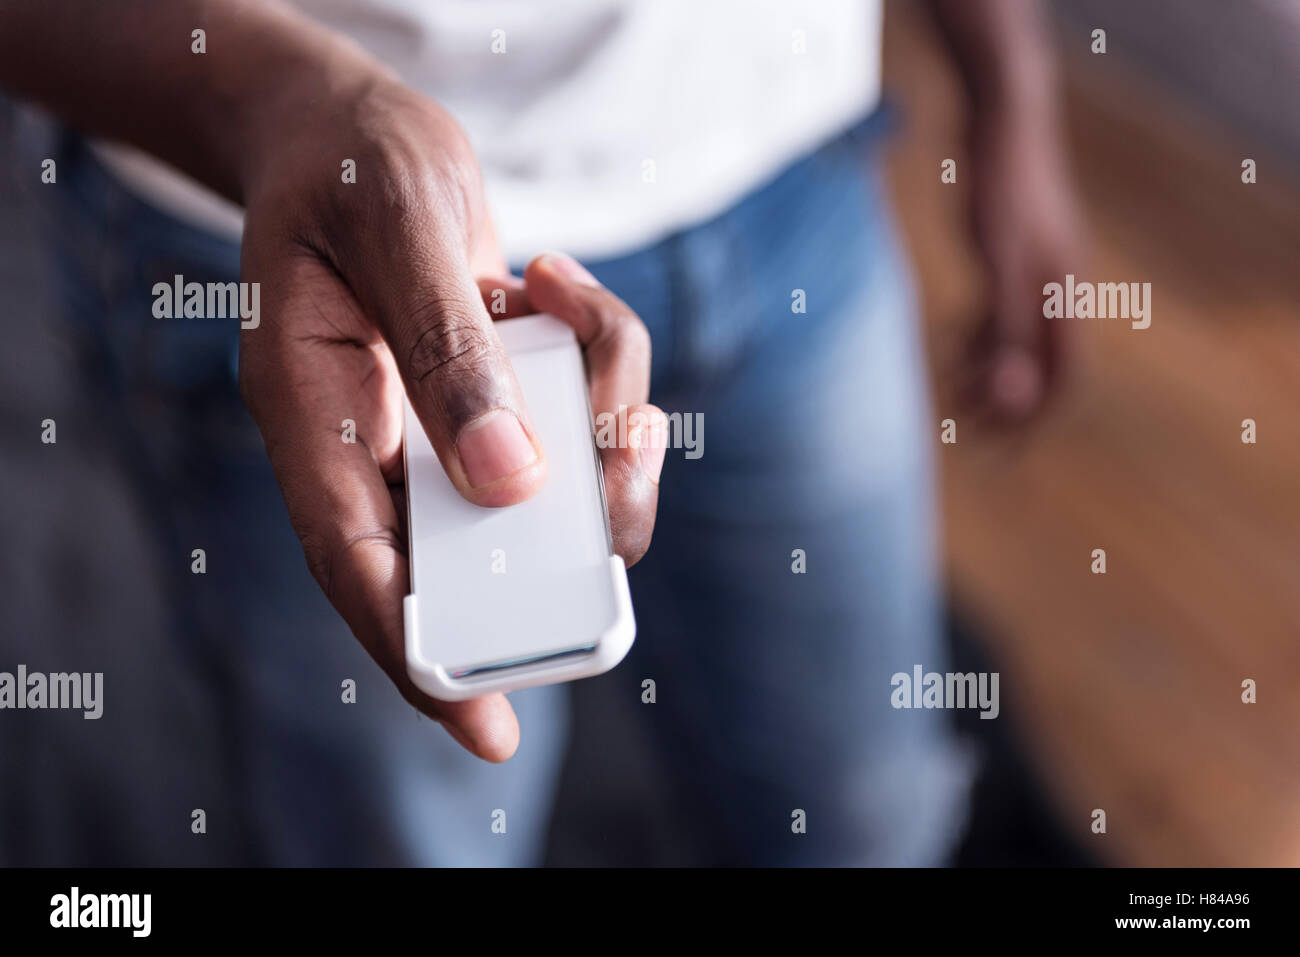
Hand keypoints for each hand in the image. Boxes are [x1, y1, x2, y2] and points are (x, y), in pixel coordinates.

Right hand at [237, 78, 663, 760]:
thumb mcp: (397, 232)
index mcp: (314, 420)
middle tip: (627, 459)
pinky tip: (557, 280)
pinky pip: (577, 414)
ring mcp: (443, 426)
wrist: (348, 128)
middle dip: (572, 527)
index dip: (422, 658)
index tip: (486, 727)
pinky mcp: (496, 396)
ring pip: (552, 486)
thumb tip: (515, 484)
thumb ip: (448, 355)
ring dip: (602, 413)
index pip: (363, 570)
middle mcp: (380, 444)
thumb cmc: (348, 167)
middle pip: (479, 550)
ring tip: (573, 306)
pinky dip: (599, 355)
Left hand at [961, 107, 1087, 422]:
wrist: (1002, 118)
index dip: (1033, 421)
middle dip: (1005, 405)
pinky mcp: (1012, 255)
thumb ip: (1008, 332)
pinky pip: (998, 313)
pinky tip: (948, 351)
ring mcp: (1036, 272)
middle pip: (1038, 366)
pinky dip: (976, 338)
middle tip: (964, 436)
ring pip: (1015, 341)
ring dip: (987, 374)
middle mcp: (1057, 290)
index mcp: (1065, 297)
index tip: (999, 456)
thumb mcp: (1001, 265)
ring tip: (948, 401)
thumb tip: (1013, 396)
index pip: (1062, 379)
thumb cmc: (1003, 189)